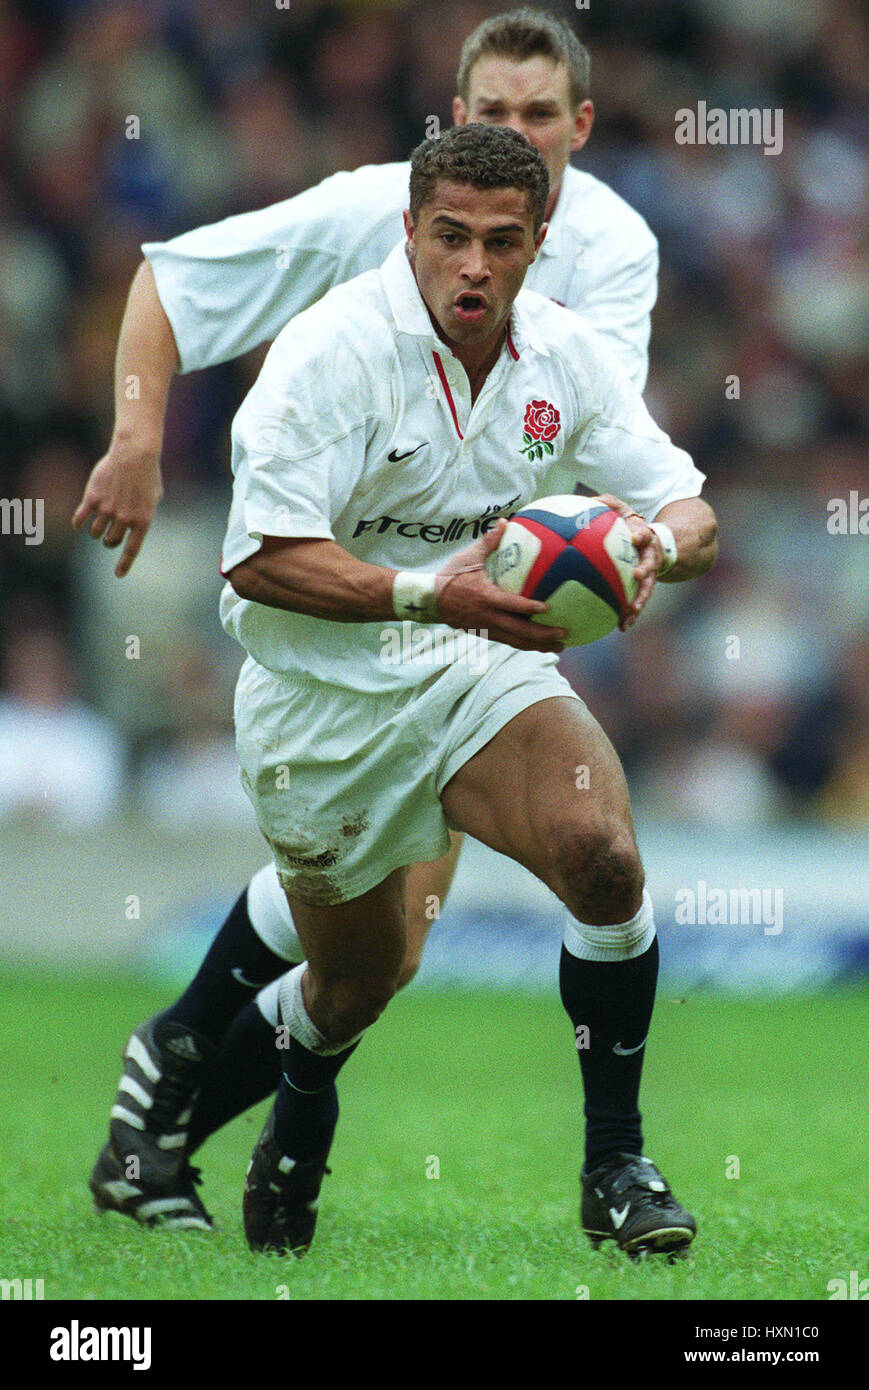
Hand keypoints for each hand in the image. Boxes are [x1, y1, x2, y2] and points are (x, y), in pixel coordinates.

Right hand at [72, 440, 163, 576]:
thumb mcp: (154, 497)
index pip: (132, 550)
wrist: (134, 453)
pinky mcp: (92, 498)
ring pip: (95, 532)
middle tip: (109, 537)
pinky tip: (79, 523)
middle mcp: (124, 519)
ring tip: (99, 524)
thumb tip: (134, 527)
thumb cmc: (147, 474)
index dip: (124, 564)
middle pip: (111, 542)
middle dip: (109, 542)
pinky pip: (80, 519)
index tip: (118, 575)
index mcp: (143, 521)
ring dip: (96, 532)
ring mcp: (107, 509)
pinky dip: (78, 523)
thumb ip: (145, 514)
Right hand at [434, 519, 567, 652]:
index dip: (529, 608)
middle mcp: (488, 617)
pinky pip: (510, 642)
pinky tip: (541, 645)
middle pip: (520, 631)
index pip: (511, 605)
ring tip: (559, 646)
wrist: (431, 600)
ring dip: (539, 645)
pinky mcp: (486, 634)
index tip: (548, 608)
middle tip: (565, 633)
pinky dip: (527, 645)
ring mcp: (487, 628)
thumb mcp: (468, 558)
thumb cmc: (451, 577)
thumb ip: (489, 542)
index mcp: (485, 598)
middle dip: (544, 635)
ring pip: (517, 641)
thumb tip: (505, 522)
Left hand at [594, 493, 663, 629]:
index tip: (637, 536)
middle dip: (646, 568)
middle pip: (650, 563)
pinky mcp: (644, 587)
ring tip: (632, 611)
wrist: (657, 542)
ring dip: (641, 600)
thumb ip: (607, 503)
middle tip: (638, 574)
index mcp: (643, 536)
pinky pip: (637, 601)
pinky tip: (622, 627)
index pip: (644, 533)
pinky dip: (631, 614)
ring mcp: (649, 573)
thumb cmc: (630, 524)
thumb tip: (588, 500)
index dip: (641, 535)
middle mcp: (649, 556)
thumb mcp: (621, 509)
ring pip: (647, 588)